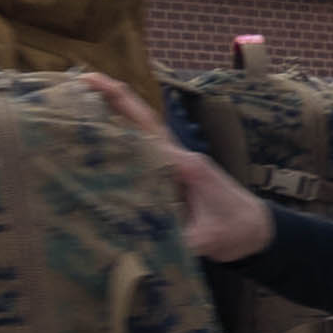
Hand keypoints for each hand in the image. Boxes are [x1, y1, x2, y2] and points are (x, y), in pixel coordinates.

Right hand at [80, 74, 273, 259]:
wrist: (259, 231)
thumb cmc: (238, 229)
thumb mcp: (209, 238)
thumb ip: (179, 241)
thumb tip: (141, 252)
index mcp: (182, 163)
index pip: (145, 128)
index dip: (119, 103)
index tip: (93, 80)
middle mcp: (175, 158)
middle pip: (137, 124)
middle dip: (108, 102)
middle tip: (73, 85)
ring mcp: (173, 167)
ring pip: (137, 138)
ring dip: (112, 121)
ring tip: (76, 109)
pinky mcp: (171, 180)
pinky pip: (140, 159)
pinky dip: (120, 150)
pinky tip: (98, 150)